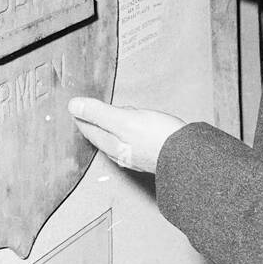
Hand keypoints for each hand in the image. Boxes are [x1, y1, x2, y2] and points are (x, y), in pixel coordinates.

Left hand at [68, 96, 185, 173]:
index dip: (81, 117)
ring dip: (111, 127)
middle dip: (94, 123)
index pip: (89, 130)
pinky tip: (135, 127)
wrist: (188, 157)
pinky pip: (132, 140)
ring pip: (118, 138)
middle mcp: (122, 153)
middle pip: (102, 136)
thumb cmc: (158, 138)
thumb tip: (73, 106)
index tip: (74, 108)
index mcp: (112, 144)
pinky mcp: (150, 153)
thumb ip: (99, 113)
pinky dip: (128, 131)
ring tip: (106, 118)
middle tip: (86, 113)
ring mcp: (136, 155)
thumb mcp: (124, 120)